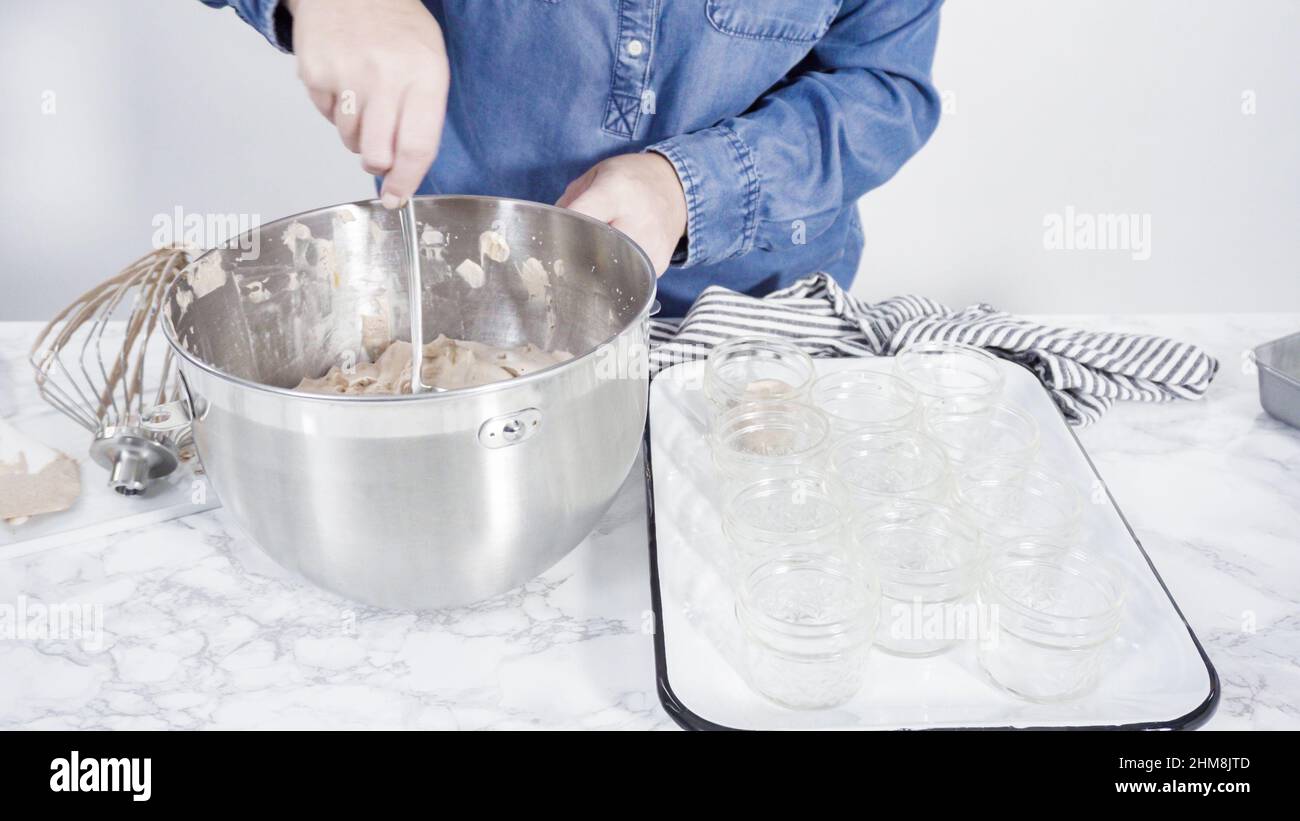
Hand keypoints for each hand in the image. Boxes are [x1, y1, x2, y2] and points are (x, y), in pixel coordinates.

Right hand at [287, 0, 448, 207]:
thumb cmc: (398, 29)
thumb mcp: (430, 62)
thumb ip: (423, 115)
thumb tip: (406, 169)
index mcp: (424, 76)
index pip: (416, 146)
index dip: (406, 181)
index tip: (398, 198)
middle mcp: (386, 75)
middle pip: (377, 153)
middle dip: (378, 163)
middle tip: (378, 151)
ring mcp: (347, 72)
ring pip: (349, 139)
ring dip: (356, 133)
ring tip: (364, 98)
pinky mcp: (315, 71)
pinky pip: (326, 116)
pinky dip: (334, 109)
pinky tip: (343, 81)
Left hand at [556, 153, 687, 275]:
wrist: (676, 189)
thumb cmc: (632, 180)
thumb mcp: (597, 175)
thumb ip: (570, 201)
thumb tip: (547, 232)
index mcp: (616, 191)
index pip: (579, 216)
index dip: (560, 229)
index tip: (551, 237)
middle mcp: (637, 219)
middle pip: (592, 249)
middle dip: (576, 252)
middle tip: (573, 247)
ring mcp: (651, 245)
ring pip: (607, 271)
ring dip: (595, 267)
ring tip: (598, 251)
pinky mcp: (658, 265)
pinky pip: (626, 277)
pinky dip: (615, 271)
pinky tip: (618, 255)